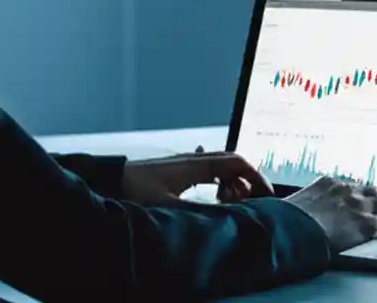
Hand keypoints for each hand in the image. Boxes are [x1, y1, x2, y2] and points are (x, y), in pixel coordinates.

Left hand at [121, 146, 274, 205]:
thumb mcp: (168, 206)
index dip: (255, 176)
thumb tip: (227, 216)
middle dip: (248, 179)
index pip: (235, 163)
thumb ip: (199, 211)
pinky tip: (216, 197)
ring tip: (230, 203)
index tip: (266, 194)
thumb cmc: (135, 191)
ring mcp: (185, 162)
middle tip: (255, 199)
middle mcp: (192, 159)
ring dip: (232, 182)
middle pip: (232, 162)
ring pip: (221, 166)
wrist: (110, 180)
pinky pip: (209, 170)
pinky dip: (220, 182)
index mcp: (194, 165)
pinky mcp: (178, 170)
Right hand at [284, 176, 376, 251]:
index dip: (366, 194)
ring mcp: (360, 205)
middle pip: (376, 192)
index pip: (354, 186)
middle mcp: (348, 190)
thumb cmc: (286, 220)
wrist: (292, 227)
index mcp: (328, 183)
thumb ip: (304, 207)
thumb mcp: (294, 207)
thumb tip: (297, 216)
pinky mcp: (368, 223)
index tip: (371, 197)